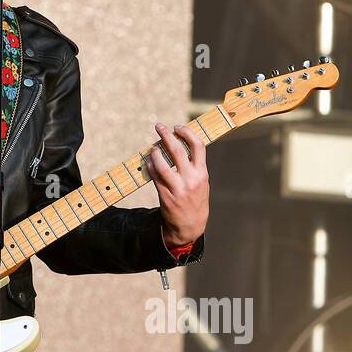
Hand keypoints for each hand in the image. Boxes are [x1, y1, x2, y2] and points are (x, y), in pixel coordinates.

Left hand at [146, 122, 209, 245]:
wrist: (190, 225)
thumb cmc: (195, 198)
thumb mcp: (201, 181)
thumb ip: (193, 165)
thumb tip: (178, 142)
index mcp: (202, 173)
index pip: (198, 146)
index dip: (187, 133)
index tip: (177, 127)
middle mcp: (191, 179)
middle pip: (178, 151)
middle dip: (167, 135)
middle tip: (159, 126)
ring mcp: (178, 187)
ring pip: (163, 164)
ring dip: (155, 152)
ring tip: (153, 147)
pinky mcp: (166, 195)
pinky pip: (155, 176)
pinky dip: (150, 165)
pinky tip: (149, 161)